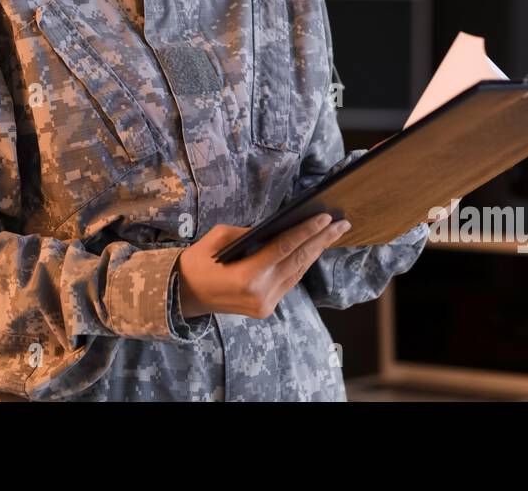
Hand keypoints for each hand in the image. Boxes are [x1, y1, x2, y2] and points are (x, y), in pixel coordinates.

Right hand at [174, 213, 351, 320]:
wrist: (184, 294)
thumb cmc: (200, 260)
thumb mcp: (221, 237)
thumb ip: (251, 233)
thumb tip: (279, 227)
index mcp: (248, 276)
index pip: (286, 248)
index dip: (308, 231)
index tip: (326, 217)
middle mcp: (261, 293)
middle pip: (298, 261)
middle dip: (322, 240)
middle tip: (342, 224)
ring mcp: (265, 304)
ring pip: (298, 273)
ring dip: (315, 252)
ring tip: (333, 234)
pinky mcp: (266, 309)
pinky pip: (289, 282)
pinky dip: (301, 264)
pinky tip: (312, 250)